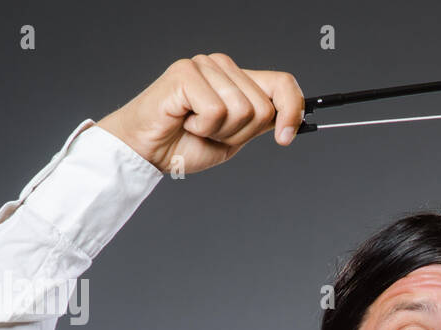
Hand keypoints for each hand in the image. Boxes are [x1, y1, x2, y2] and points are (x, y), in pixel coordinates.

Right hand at [96, 53, 304, 173]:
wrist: (147, 152)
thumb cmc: (184, 144)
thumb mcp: (234, 138)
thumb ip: (260, 123)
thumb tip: (292, 118)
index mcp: (238, 79)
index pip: (282, 82)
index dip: (292, 110)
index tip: (285, 138)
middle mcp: (222, 66)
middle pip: (262, 107)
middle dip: (240, 133)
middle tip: (211, 133)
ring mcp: (204, 65)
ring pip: (242, 109)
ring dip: (220, 131)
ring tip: (196, 127)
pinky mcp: (185, 73)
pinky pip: (216, 110)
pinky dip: (203, 127)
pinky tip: (185, 121)